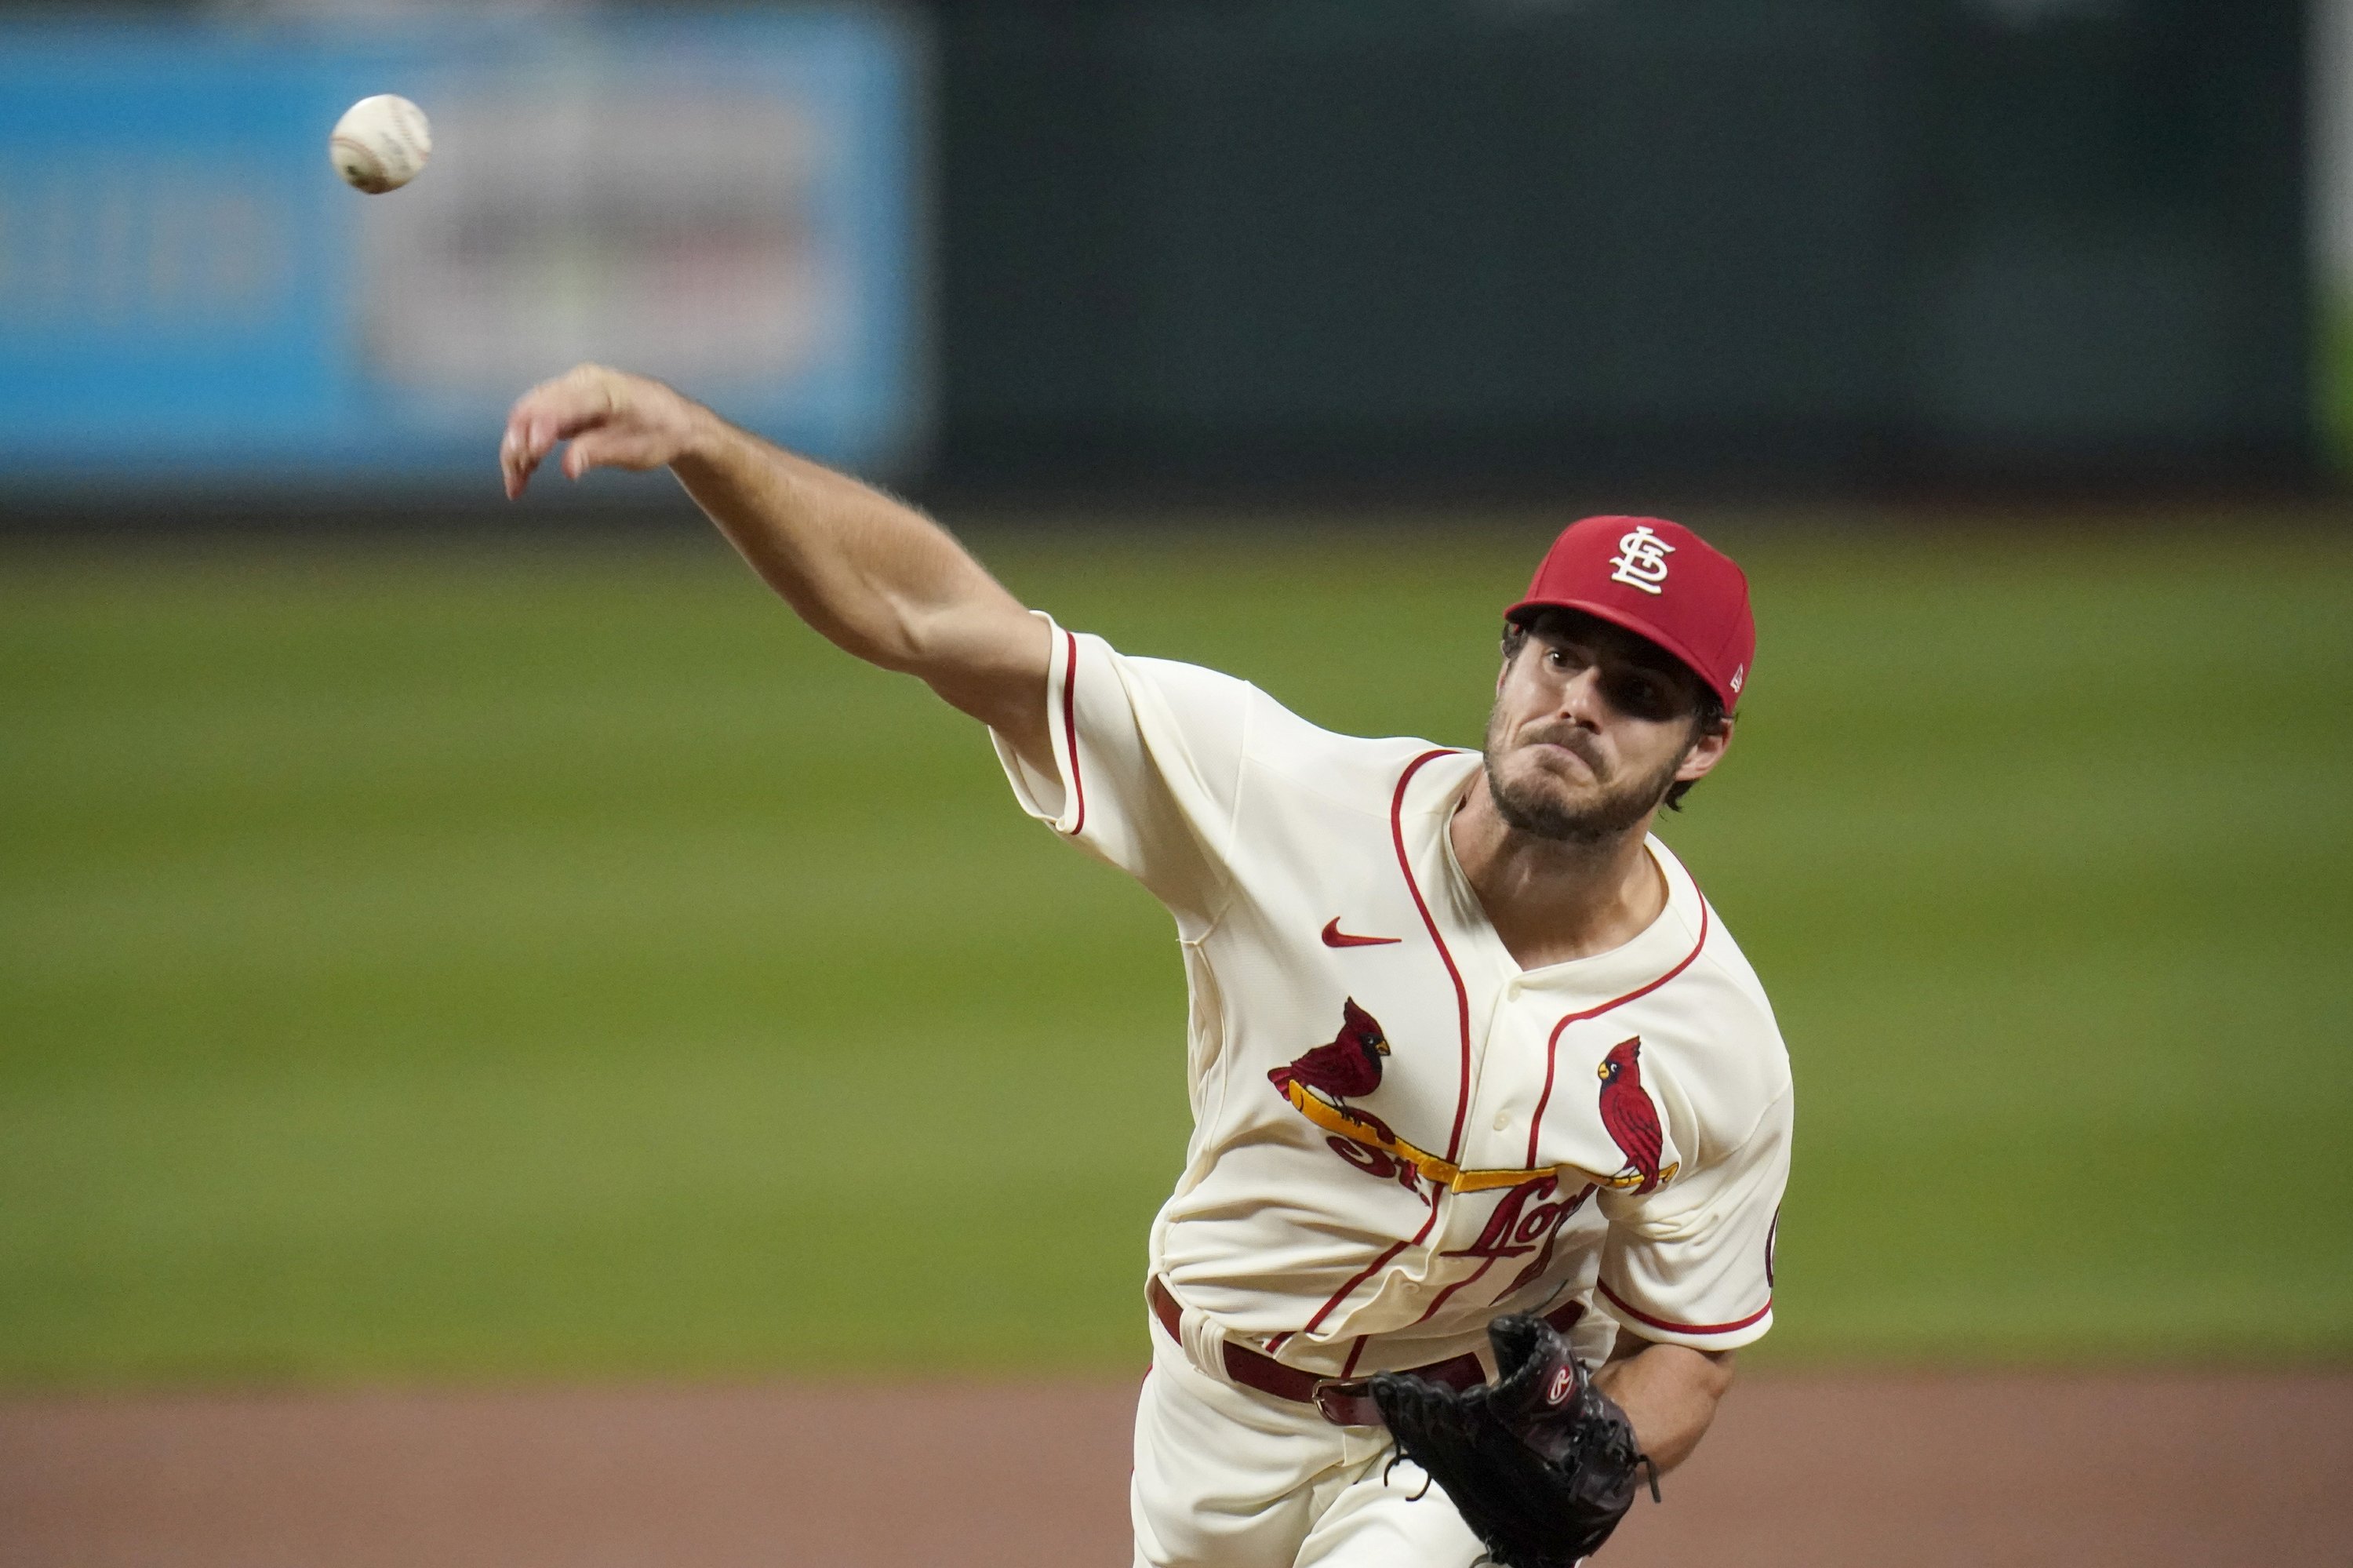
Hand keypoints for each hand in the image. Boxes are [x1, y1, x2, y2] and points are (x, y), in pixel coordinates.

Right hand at [499, 363, 707, 498]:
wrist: (675, 422)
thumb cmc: (660, 433)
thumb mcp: (637, 449)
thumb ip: (599, 453)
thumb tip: (568, 468)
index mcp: (605, 388)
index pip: (565, 403)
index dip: (544, 425)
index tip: (532, 453)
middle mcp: (581, 382)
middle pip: (535, 407)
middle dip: (520, 443)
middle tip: (515, 481)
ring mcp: (570, 389)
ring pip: (528, 415)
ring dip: (517, 449)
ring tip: (516, 486)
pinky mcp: (564, 403)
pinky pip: (535, 421)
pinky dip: (526, 447)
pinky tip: (522, 475)